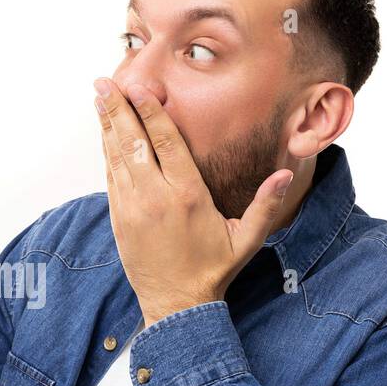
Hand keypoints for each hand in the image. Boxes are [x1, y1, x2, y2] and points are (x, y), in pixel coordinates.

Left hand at [94, 77, 292, 327]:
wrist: (177, 305)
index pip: (166, 142)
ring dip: (107, 125)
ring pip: (116, 157)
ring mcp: (133, 208)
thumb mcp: (246, 239)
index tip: (139, 86)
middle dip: (118, 108)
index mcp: (188, 196)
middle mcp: (156, 198)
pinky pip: (111, 177)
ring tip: (99, 96)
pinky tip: (105, 132)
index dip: (150, 111)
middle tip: (105, 80)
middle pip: (133, 142)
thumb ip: (265, 205)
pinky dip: (107, 151)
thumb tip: (286, 173)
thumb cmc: (214, 270)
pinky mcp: (119, 219)